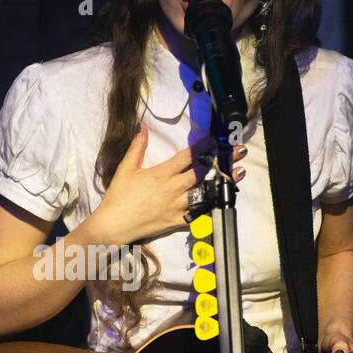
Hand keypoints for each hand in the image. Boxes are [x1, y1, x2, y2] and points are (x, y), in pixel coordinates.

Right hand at [91, 124, 247, 243]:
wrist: (113, 226)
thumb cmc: (118, 197)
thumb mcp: (126, 169)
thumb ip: (137, 147)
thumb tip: (141, 126)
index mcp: (161, 174)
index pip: (187, 157)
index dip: (203, 146)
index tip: (215, 139)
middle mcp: (172, 189)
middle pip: (202, 172)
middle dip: (220, 160)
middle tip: (237, 151)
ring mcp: (176, 207)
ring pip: (204, 192)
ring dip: (221, 182)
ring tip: (239, 173)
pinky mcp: (177, 222)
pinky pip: (198, 214)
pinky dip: (211, 206)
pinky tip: (223, 199)